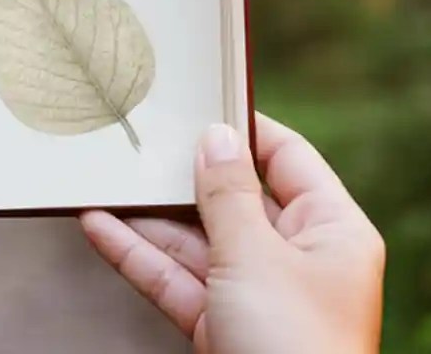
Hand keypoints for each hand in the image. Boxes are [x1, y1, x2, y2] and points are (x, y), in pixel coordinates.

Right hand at [81, 113, 383, 353]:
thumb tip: (215, 138)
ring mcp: (255, 294)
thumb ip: (227, 195)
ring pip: (195, 241)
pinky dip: (138, 255)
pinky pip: (175, 279)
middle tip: (138, 140)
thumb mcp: (257, 257)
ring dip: (148, 216)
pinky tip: (98, 226)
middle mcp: (296, 258)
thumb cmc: (294, 347)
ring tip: (102, 179)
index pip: (287, 158)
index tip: (197, 101)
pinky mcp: (220, 326)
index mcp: (332, 230)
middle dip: (181, 176)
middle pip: (232, 199)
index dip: (242, 129)